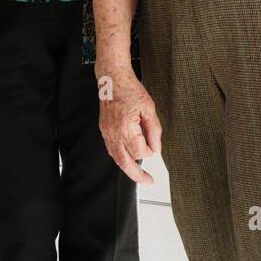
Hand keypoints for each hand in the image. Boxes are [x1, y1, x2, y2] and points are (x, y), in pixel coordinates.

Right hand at [96, 64, 161, 185]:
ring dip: (128, 167)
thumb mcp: (149, 108)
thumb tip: (156, 148)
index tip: (155, 144)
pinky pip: (112, 150)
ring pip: (117, 158)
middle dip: (137, 175)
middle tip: (148, 181)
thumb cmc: (130, 90)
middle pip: (125, 163)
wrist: (113, 79)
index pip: (141, 151)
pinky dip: (120, 157)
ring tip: (139, 175)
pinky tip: (128, 158)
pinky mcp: (104, 130)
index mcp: (125, 128)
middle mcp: (113, 133)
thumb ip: (154, 130)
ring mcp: (106, 133)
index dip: (151, 150)